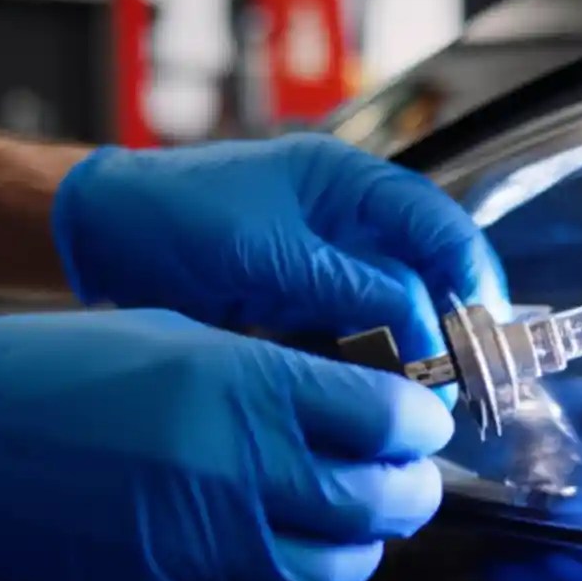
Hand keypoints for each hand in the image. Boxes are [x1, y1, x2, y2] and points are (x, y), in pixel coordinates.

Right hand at [0, 309, 449, 580]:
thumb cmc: (54, 373)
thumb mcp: (184, 338)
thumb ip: (274, 374)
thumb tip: (346, 400)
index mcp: (252, 388)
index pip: (390, 415)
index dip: (421, 420)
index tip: (421, 419)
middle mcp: (244, 469)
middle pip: (384, 499)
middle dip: (412, 487)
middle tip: (408, 475)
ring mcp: (212, 543)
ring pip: (341, 565)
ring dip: (364, 541)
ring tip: (356, 518)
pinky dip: (298, 576)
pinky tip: (286, 547)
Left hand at [51, 133, 508, 367]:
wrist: (99, 240)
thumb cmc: (175, 218)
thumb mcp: (270, 251)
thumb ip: (353, 288)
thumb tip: (425, 333)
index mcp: (349, 183)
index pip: (438, 224)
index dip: (469, 275)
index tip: (482, 331)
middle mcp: (350, 223)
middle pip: (427, 273)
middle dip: (449, 324)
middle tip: (459, 378)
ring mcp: (328, 267)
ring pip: (397, 313)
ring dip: (413, 353)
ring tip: (423, 396)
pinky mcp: (305, 306)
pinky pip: (356, 338)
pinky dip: (371, 366)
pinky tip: (376, 394)